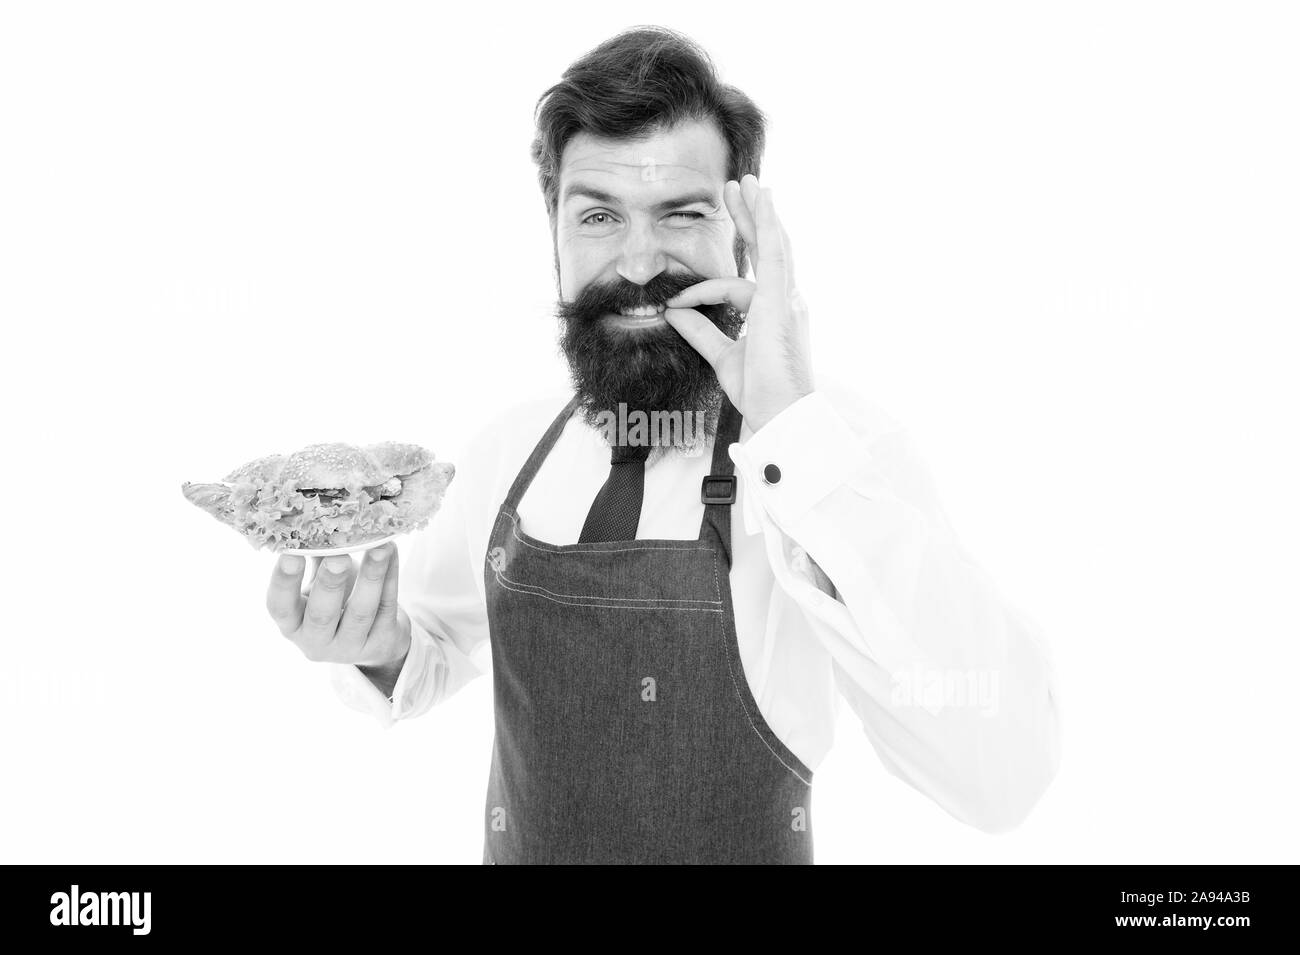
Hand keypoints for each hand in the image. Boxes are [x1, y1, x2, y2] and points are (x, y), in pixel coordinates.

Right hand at [266, 542, 410, 669]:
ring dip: (371, 576)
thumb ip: (315, 558)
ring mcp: (350, 646)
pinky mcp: (380, 643)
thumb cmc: (338, 603)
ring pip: (361, 612)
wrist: (373, 641)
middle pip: (322, 614)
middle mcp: (316, 641)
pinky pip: (387, 607)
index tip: (289, 553)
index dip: (283, 582)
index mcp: (292, 624)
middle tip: (338, 556)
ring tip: (379, 547)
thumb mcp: (319, 586)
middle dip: (330, 583)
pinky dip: (390, 577)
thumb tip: (313, 515)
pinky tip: (391, 551)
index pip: (280, 606)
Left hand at [664, 174, 813, 432]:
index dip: (703, 289)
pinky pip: (773, 253)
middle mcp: (785, 301)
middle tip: (739, 189)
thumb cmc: (761, 393)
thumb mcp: (723, 357)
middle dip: (752, 219)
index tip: (674, 299)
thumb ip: (701, 332)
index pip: (738, 286)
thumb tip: (674, 311)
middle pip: (768, 250)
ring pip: (774, 243)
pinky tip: (762, 200)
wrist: (780, 413)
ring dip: (759, 210)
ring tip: (748, 183)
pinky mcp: (780, 299)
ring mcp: (786, 298)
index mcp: (773, 315)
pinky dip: (767, 224)